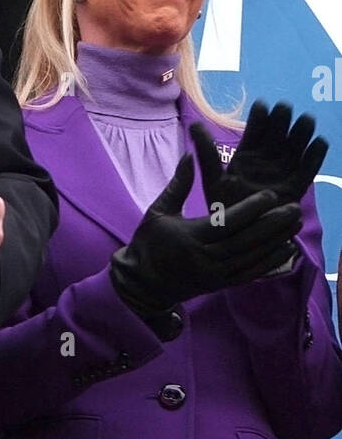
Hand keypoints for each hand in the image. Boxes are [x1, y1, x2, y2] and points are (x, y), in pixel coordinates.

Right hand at [110, 152, 300, 319]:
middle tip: (294, 207)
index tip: (270, 195)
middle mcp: (205, 257)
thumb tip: (190, 154)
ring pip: (252, 257)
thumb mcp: (158, 210)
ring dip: (276, 240)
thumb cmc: (148, 243)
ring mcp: (215, 274)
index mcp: (190, 236)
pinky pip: (250, 273)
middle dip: (272, 224)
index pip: (227, 222)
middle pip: (246, 240)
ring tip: (296, 224)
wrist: (142, 283)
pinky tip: (286, 249)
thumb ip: (178, 184)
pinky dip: (270, 262)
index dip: (251, 209)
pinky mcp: (220, 284)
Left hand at [190, 101, 327, 210]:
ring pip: (297, 144)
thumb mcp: (213, 178)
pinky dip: (316, 155)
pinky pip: (310, 168)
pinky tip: (319, 142)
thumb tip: (193, 125)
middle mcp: (267, 158)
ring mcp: (283, 170)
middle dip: (284, 118)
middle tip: (284, 110)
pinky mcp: (297, 186)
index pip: (256, 127)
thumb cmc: (223, 206)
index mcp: (247, 152)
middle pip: (279, 131)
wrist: (239, 235)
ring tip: (305, 120)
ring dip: (303, 130)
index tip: (261, 106)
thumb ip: (206, 153)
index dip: (261, 115)